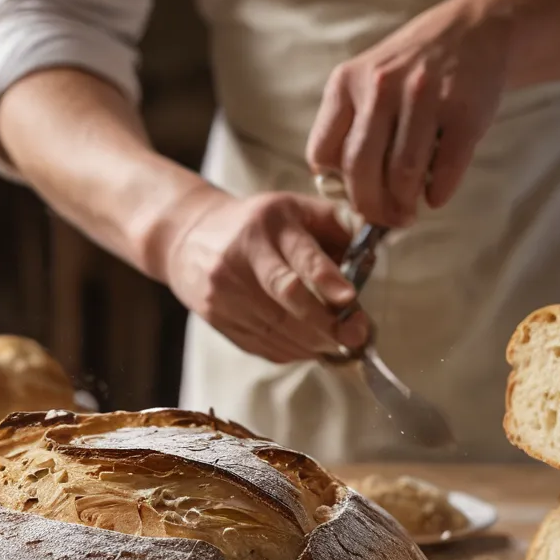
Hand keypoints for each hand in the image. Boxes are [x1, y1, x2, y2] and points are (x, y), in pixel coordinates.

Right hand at [163, 188, 370, 363]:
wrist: (187, 237)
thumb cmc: (257, 224)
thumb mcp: (294, 208)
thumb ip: (336, 225)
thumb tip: (372, 253)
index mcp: (268, 224)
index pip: (300, 256)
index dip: (327, 279)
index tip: (350, 299)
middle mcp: (242, 257)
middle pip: (287, 298)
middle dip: (326, 323)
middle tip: (354, 336)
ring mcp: (225, 291)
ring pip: (276, 328)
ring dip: (313, 343)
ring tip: (338, 344)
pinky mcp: (217, 317)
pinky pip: (262, 344)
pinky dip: (292, 350)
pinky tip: (309, 346)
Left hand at [306, 0, 512, 226]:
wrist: (476, 29)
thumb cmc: (412, 69)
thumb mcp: (367, 82)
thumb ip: (349, 126)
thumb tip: (340, 189)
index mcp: (346, 83)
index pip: (321, 152)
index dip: (335, 184)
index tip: (352, 196)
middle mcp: (380, 87)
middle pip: (360, 171)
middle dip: (370, 208)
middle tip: (384, 220)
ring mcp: (423, 97)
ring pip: (402, 175)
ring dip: (404, 205)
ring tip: (408, 212)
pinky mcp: (463, 111)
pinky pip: (445, 169)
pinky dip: (438, 193)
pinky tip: (436, 195)